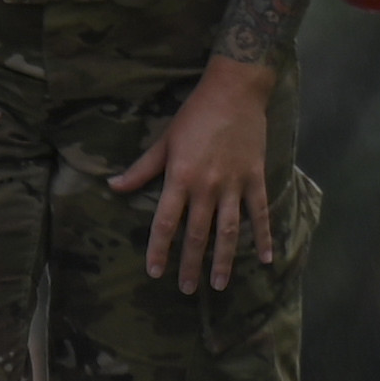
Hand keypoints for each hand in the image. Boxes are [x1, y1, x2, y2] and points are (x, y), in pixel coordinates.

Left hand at [105, 56, 281, 289]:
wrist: (234, 91)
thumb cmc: (194, 114)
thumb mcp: (164, 140)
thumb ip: (141, 169)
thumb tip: (114, 185)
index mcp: (180, 177)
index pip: (165, 222)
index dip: (159, 249)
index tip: (155, 272)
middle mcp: (207, 186)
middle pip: (198, 234)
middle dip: (191, 264)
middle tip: (187, 289)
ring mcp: (234, 184)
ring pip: (229, 231)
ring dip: (224, 260)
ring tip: (219, 284)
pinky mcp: (255, 179)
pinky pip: (260, 213)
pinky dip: (264, 237)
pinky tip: (265, 259)